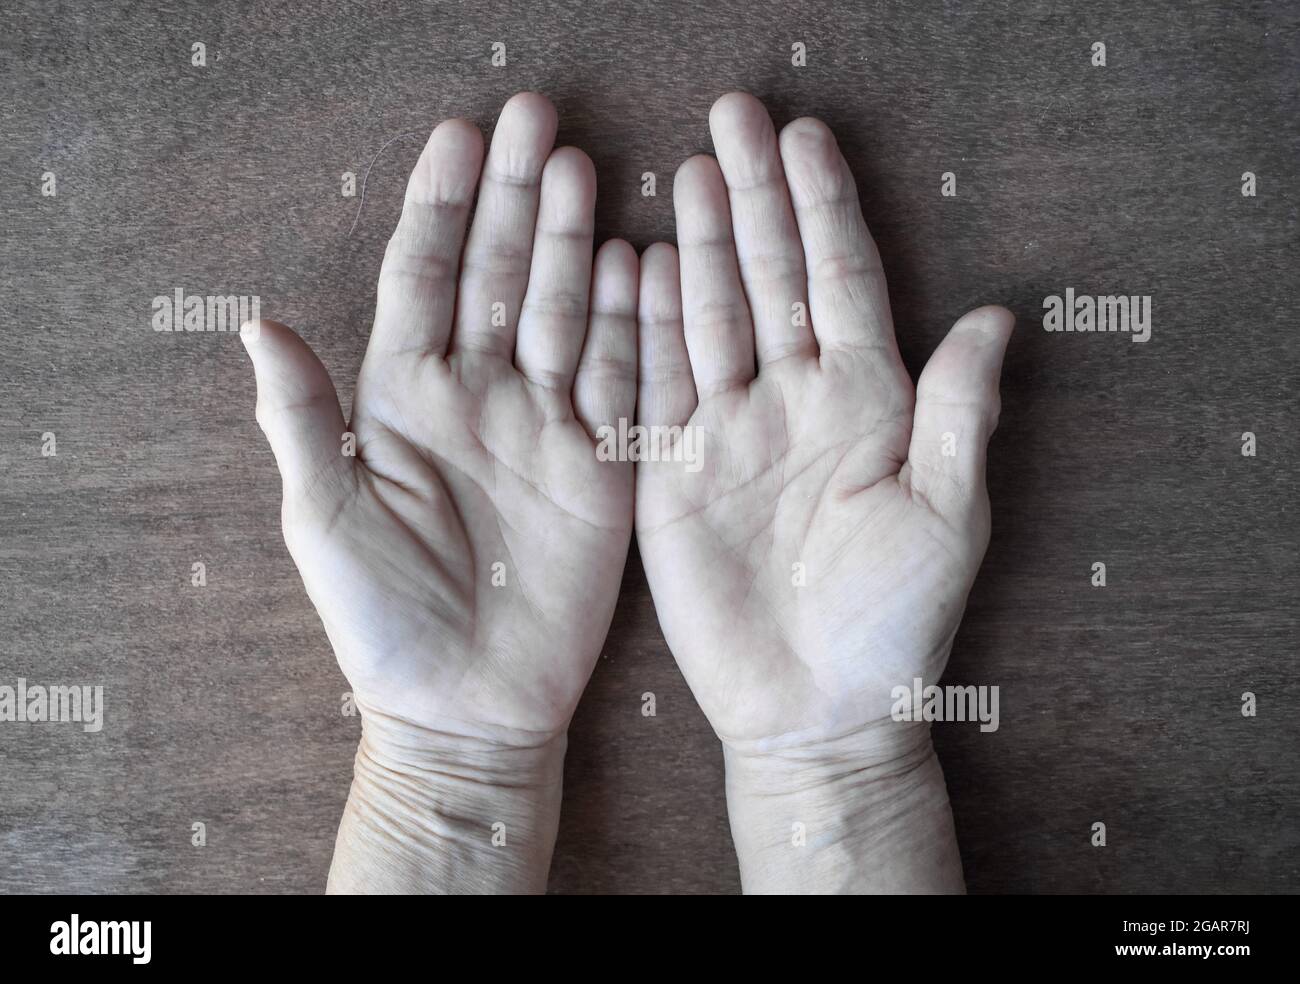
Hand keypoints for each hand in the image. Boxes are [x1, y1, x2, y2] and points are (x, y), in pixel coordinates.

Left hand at [242, 93, 636, 891]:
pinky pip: (619, 382)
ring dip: (574, 244)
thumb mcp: (326, 518)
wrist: (469, 707)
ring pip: (562, 314)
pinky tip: (642, 265)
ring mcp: (546, 428)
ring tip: (586, 171)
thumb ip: (302, 420)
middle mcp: (479, 398)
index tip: (460, 136)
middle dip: (518, 199)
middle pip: (499, 277)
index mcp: (406, 399)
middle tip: (538, 119)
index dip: (441, 208)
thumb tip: (257, 324)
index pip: (424, 279)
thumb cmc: (382, 621)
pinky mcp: (602, 469)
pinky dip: (633, 326)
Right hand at [636, 93, 1012, 891]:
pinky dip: (649, 324)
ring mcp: (730, 431)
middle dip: (755, 196)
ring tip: (689, 170)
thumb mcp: (947, 513)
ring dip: (703, 243)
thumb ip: (959, 412)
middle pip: (773, 277)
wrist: (814, 706)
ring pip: (714, 315)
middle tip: (733, 116)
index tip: (805, 138)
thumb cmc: (895, 618)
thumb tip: (994, 315)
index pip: (843, 281)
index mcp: (868, 402)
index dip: (824, 208)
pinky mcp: (675, 470)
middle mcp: (796, 401)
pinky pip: (659, 382)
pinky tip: (641, 264)